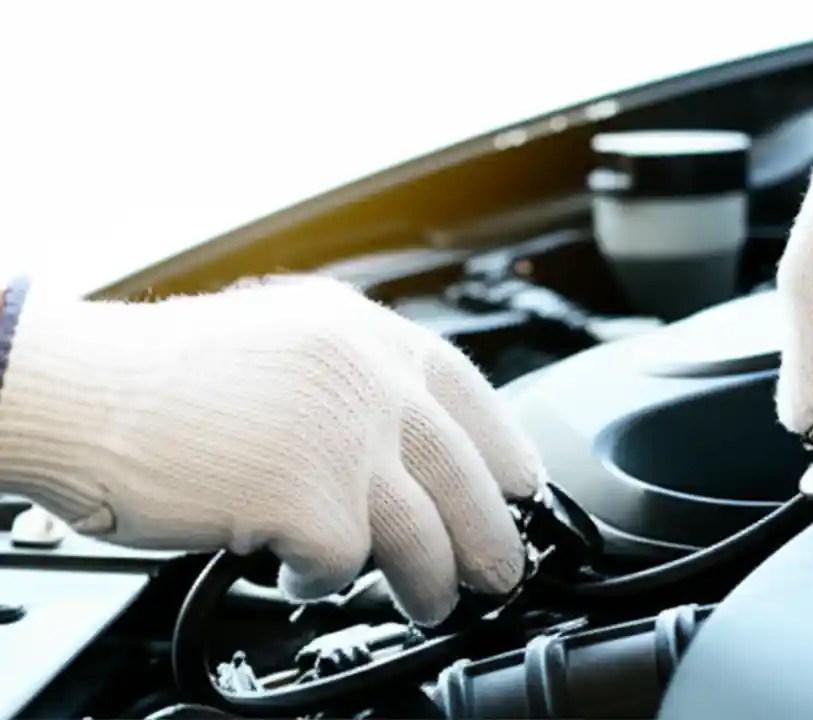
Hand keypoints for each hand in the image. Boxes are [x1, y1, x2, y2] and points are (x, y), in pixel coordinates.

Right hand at [0, 276, 542, 624]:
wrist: (79, 390)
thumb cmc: (162, 377)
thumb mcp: (284, 347)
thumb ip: (353, 382)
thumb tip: (409, 445)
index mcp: (364, 332)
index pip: (467, 392)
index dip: (505, 447)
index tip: (523, 485)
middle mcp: (368, 377)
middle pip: (465, 474)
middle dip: (492, 536)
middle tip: (501, 570)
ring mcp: (344, 437)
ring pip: (425, 533)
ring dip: (432, 581)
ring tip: (429, 601)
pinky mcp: (309, 498)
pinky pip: (345, 564)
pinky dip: (327, 581)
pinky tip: (299, 573)